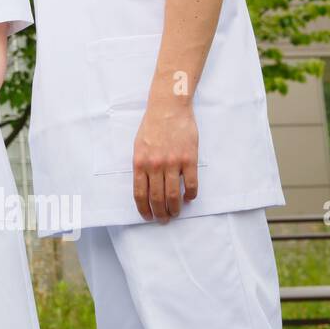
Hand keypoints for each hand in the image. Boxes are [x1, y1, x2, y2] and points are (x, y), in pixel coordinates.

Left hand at [133, 101, 199, 222]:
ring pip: (174, 194)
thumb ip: (142, 166)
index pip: (140, 193)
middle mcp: (155, 165)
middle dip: (160, 213)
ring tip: (175, 213)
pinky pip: (191, 183)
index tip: (147, 217)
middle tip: (164, 220)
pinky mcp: (189, 159)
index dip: (143, 209)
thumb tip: (145, 187)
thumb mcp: (138, 146)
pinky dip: (190, 194)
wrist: (168, 108)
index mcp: (140, 162)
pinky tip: (189, 198)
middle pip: (157, 198)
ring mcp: (173, 162)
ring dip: (175, 208)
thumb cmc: (152, 126)